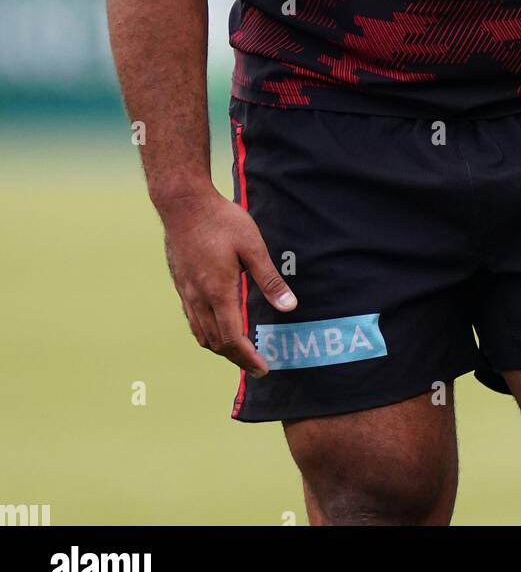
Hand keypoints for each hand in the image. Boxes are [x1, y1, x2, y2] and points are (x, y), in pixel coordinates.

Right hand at [159, 188, 296, 376]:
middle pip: (215, 343)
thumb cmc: (221, 221)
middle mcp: (198, 298)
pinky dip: (207, 332)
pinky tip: (219, 324)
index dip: (248, 358)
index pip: (232, 339)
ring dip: (221, 347)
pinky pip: (192, 319)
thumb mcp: (253, 246)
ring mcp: (186, 292)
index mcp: (218, 292)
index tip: (263, 368)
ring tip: (240, 349)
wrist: (183, 203)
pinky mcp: (180, 284)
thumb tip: (289, 307)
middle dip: (237, 358)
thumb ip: (270, 279)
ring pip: (201, 334)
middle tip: (256, 364)